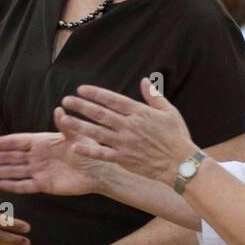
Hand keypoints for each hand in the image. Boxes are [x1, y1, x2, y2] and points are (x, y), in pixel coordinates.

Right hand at [0, 122, 105, 195]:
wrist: (99, 170)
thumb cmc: (88, 149)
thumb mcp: (76, 135)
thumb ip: (65, 125)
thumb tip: (59, 109)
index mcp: (41, 142)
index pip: (17, 142)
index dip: (2, 143)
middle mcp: (37, 156)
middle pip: (11, 157)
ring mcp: (39, 171)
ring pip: (15, 171)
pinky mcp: (45, 184)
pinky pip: (26, 185)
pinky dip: (14, 186)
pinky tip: (1, 185)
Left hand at [57, 78, 197, 185]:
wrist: (181, 163)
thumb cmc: (177, 137)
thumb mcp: (169, 112)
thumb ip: (154, 96)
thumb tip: (145, 80)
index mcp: (140, 113)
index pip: (113, 100)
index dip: (96, 94)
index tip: (81, 89)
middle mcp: (129, 126)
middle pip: (100, 114)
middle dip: (82, 106)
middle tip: (66, 100)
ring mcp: (125, 143)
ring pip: (97, 132)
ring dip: (79, 125)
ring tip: (64, 119)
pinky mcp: (124, 158)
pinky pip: (102, 153)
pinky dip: (88, 150)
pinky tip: (74, 146)